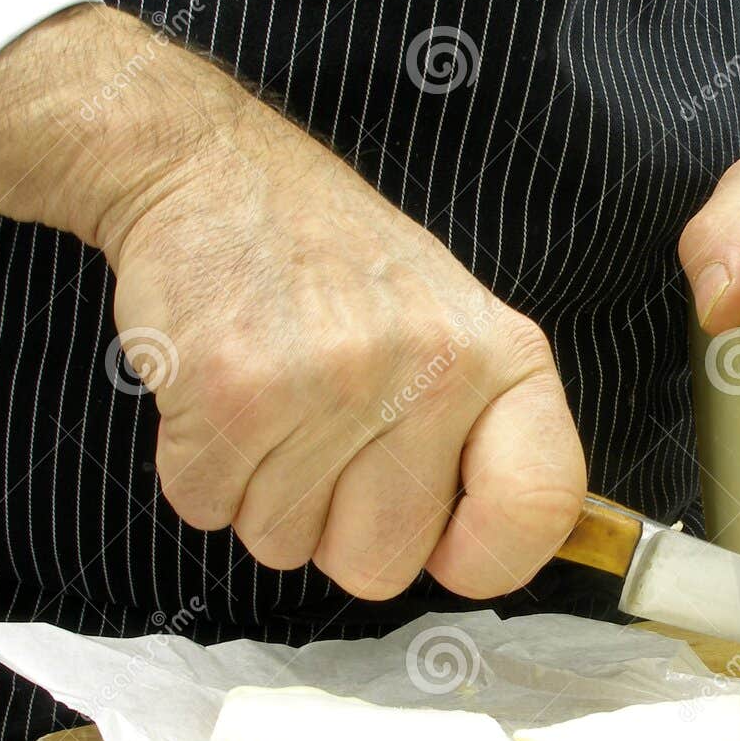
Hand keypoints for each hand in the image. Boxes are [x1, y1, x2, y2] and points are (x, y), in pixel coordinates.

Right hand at [0, 5, 583, 597]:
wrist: (213, 172)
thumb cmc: (337, 266)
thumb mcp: (454, 329)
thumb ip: (479, 440)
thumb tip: (487, 559)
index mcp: (505, 358)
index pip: (539, 507)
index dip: (490, 559)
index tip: (449, 550)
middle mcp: (432, 369)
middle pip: (383, 568)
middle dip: (337, 530)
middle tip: (322, 439)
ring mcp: (333, 382)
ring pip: (284, 545)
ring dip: (260, 493)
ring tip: (272, 400)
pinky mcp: (235, 392)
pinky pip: (208, 507)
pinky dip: (199, 470)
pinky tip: (222, 395)